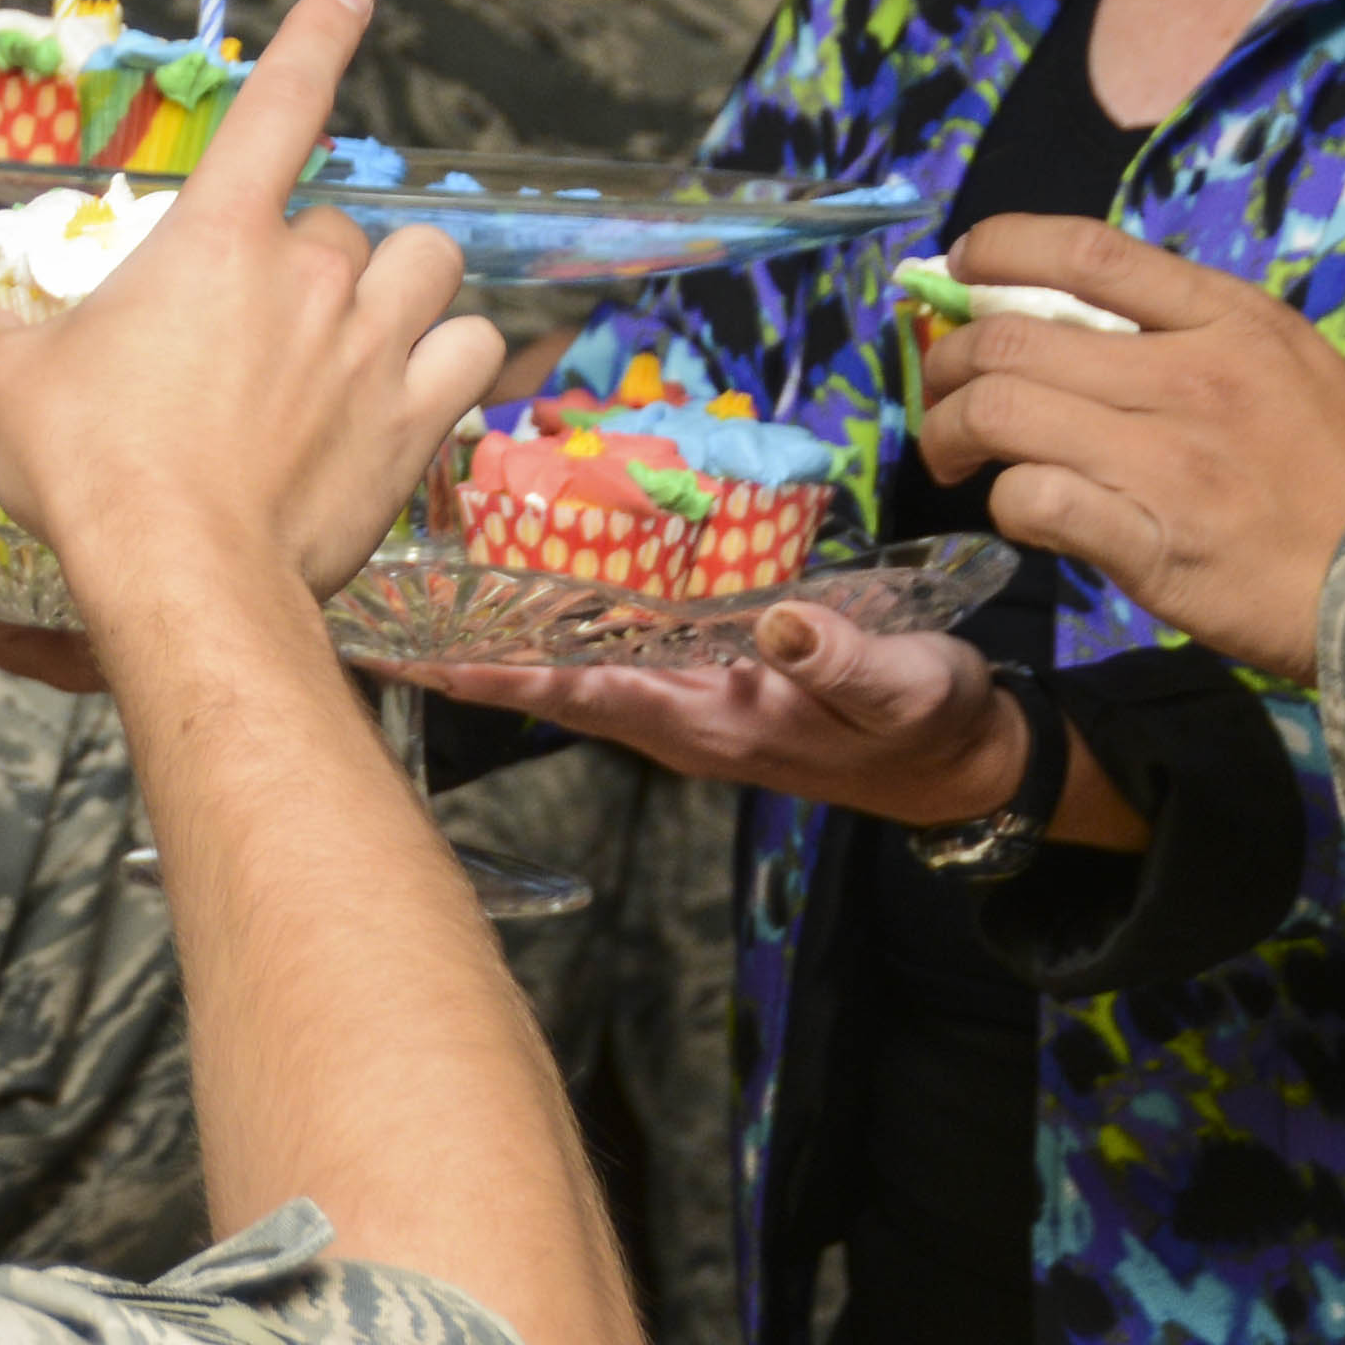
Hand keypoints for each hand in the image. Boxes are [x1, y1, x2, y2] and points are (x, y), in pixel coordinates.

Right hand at [0, 0, 508, 611]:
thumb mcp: (8, 386)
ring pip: (431, 264)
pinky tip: (418, 380)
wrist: (179, 571)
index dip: (317, 37)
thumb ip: (2, 340)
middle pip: (342, 221)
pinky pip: (468, 350)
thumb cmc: (92, 469)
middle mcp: (310, 272)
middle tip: (261, 318)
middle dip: (310, 255)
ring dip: (402, 283)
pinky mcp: (413, 419)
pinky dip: (451, 355)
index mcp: (217, 237)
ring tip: (364, 323)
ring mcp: (373, 343)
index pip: (279, 104)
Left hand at [426, 606, 1021, 822]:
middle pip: (554, 684)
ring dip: (507, 638)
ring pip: (578, 667)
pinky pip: (619, 651)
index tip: (424, 661)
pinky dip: (568, 621)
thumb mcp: (904, 688)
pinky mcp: (709, 682)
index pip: (583, 696)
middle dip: (473, 657)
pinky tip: (533, 584)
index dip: (502, 678)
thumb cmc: (930, 726)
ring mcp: (689, 704)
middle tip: (383, 617)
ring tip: (425, 599)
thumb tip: (781, 626)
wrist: (961, 760)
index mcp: (710, 725)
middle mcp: (680, 718)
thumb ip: (843, 661)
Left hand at [910, 216, 1344, 681]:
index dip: (996, 247)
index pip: (1083, 249)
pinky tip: (1025, 513)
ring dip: (951, 434)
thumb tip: (1067, 318)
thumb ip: (1187, 333)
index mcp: (1227, 317)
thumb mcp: (1284, 361)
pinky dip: (1007, 504)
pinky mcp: (1150, 541)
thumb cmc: (1344, 470)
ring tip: (954, 458)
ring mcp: (1167, 458)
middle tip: (941, 394)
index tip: (960, 271)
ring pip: (1000, 413)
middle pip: (1009, 336)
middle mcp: (1190, 374)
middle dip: (946, 362)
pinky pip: (1032, 500)